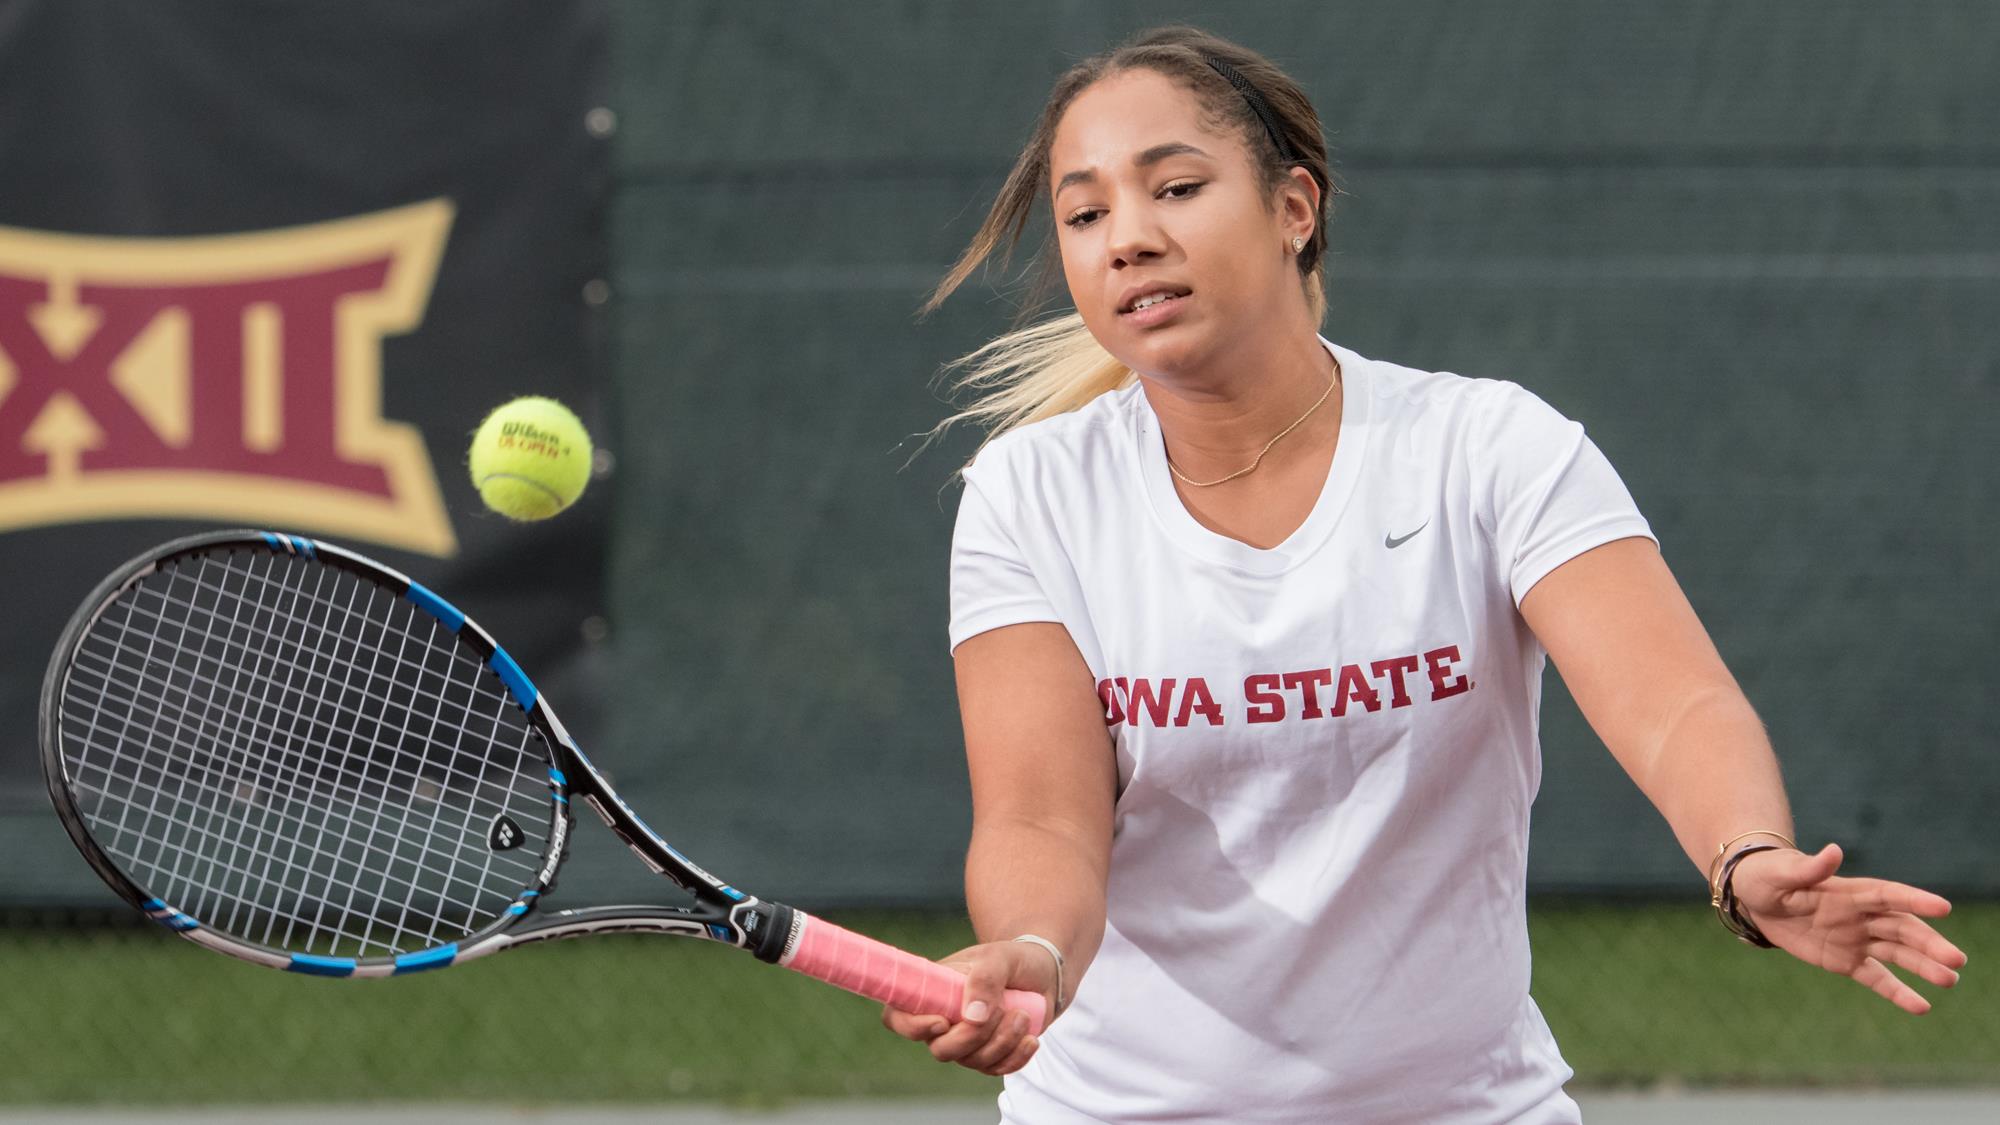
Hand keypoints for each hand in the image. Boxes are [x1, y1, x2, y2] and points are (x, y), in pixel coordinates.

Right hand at [881, 940, 1057, 1075]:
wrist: (1045, 974)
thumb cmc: (1014, 960)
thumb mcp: (1000, 958)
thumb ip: (985, 980)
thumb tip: (972, 1017)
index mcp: (933, 991)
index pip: (898, 1016)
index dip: (911, 1027)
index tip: (942, 1022)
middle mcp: (943, 1020)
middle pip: (940, 1049)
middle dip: (974, 1036)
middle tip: (1004, 1010)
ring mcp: (966, 1041)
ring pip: (972, 1061)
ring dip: (1002, 1042)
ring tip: (1023, 1015)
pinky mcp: (990, 1054)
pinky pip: (996, 1070)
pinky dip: (1015, 1058)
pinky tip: (1030, 1038)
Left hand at [1731, 842, 1968, 1013]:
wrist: (1755, 899)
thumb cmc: (1769, 876)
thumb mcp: (1781, 872)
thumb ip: (1809, 868)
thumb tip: (1834, 851)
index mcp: (1851, 891)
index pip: (1889, 895)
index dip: (1915, 900)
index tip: (1944, 908)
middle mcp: (1862, 916)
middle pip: (1902, 929)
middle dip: (1928, 943)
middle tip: (1956, 959)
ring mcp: (1857, 939)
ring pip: (1897, 955)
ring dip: (1923, 967)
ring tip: (1950, 980)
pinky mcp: (1846, 961)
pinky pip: (1876, 978)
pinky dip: (1898, 992)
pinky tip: (1922, 1006)